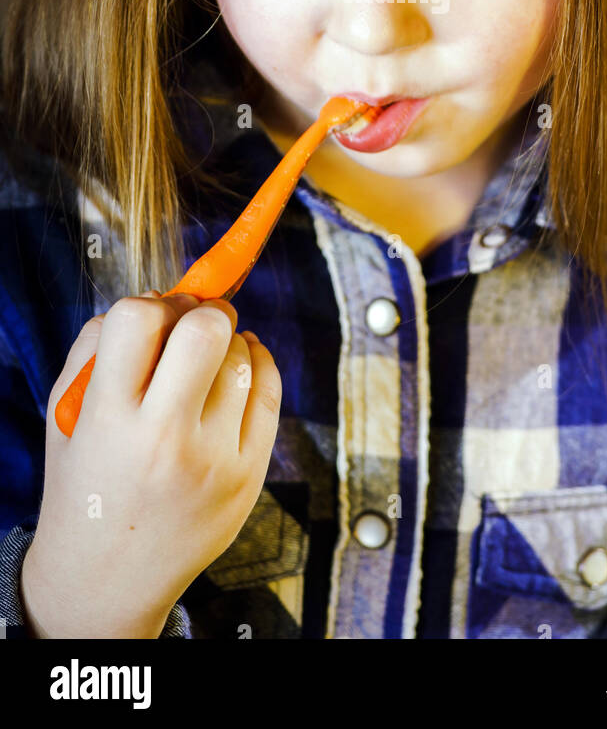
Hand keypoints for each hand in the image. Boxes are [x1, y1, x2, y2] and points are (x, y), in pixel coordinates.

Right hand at [21, 289, 280, 637]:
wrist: (108, 580)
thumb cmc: (86, 484)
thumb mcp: (66, 416)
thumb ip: (96, 348)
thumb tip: (158, 297)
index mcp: (107, 420)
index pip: (137, 318)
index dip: (149, 305)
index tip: (153, 320)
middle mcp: (164, 439)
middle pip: (206, 328)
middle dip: (201, 311)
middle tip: (192, 323)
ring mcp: (214, 459)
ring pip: (242, 355)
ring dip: (227, 340)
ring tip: (207, 357)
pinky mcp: (249, 474)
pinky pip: (269, 389)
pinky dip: (257, 362)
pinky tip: (238, 365)